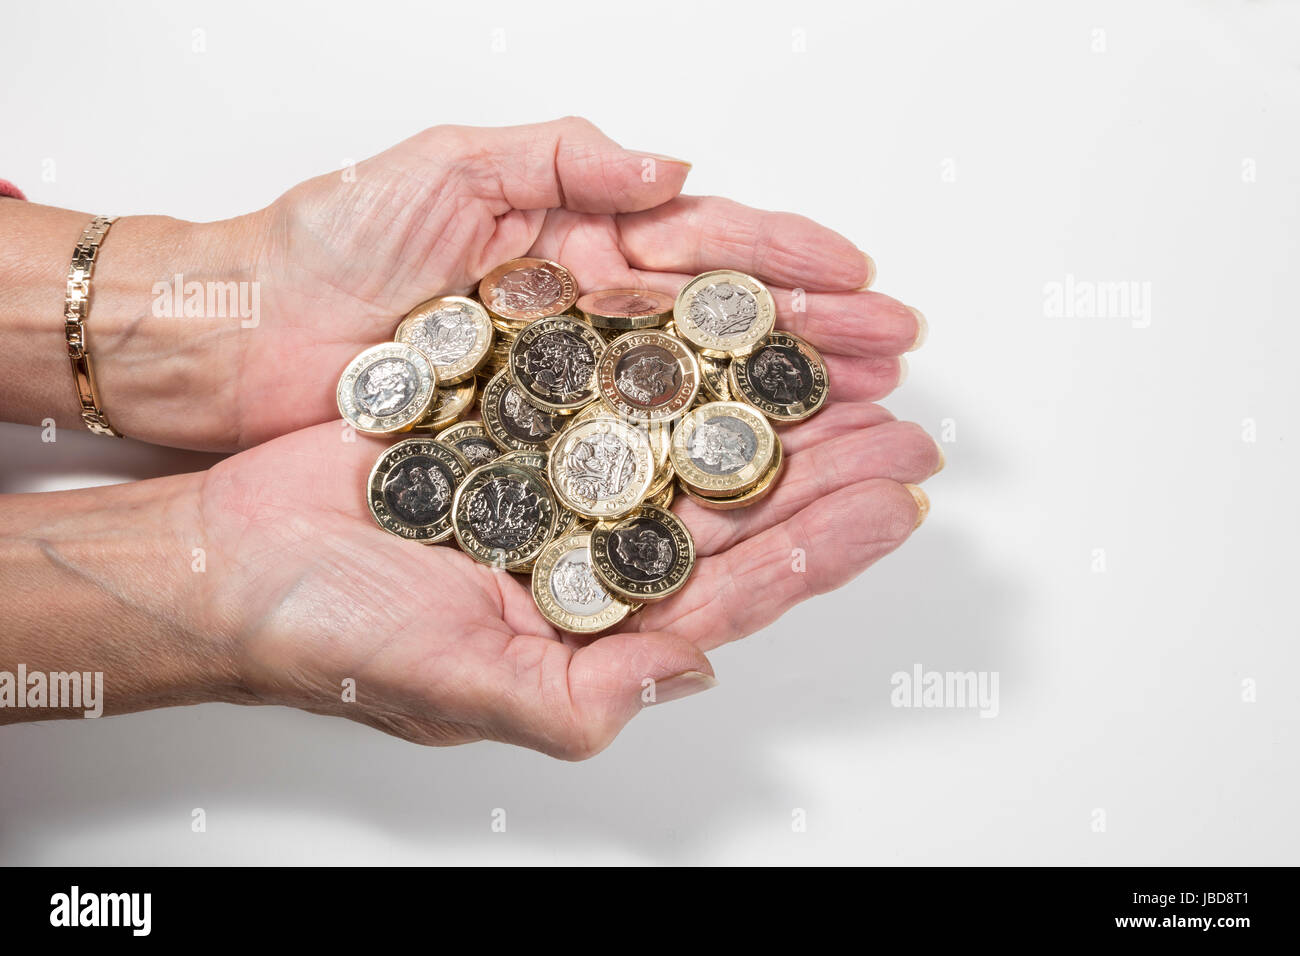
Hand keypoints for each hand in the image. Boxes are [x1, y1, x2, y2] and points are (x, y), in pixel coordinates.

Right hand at [192, 349, 939, 759]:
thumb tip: (698, 667)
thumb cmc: (334, 636)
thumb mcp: (470, 690)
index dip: (824, 547)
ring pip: (693, 434)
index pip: (739, 583)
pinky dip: (680, 359)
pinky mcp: (520, 414)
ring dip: (773, 406)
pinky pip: (617, 381)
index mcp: (597, 618)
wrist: (232, 556)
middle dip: (829, 469)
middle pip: (737, 503)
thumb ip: (591, 694)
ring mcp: (560, 475)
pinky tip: (737, 336)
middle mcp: (591, 545)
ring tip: (855, 374)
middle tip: (912, 432)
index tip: (898, 506)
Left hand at [227, 116, 924, 448]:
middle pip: (719, 331)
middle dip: (814, 341)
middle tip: (895, 362)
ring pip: (690, 403)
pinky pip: (628, 467)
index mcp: (574, 244)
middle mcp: (583, 323)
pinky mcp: (529, 459)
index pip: (704, 248)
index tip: (861, 280)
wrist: (235, 339)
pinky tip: (756, 483)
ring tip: (859, 424)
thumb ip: (554, 158)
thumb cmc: (322, 245)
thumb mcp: (437, 167)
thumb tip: (671, 171)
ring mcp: (563, 396)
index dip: (786, 261)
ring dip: (779, 412)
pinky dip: (696, 472)